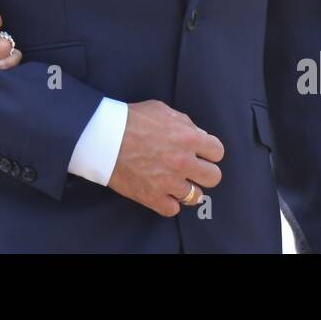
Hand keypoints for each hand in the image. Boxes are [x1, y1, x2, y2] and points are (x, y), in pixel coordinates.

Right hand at [106, 100, 223, 215]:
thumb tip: (198, 136)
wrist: (103, 136)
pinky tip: (162, 192)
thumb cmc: (131, 119)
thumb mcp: (162, 110)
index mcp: (188, 138)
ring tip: (176, 182)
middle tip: (192, 169)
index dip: (209, 152)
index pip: (218, 152)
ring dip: (187, 189)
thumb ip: (184, 123)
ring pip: (196, 196)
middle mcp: (183, 162)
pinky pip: (173, 209)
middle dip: (204, 172)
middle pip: (214, 177)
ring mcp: (169, 182)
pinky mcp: (152, 197)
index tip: (200, 152)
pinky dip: (169, 202)